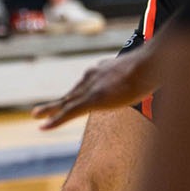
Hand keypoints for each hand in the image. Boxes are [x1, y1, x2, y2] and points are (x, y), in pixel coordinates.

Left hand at [31, 53, 156, 129]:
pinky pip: (68, 112)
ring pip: (65, 102)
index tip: (68, 100)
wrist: (150, 64)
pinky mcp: (92, 99)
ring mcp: (91, 88)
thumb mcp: (142, 72)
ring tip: (36, 116)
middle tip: (38, 111)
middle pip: (71, 93)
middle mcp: (91, 77)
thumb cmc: (153, 67)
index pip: (85, 84)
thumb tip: (152, 79)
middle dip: (56, 103)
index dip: (75, 95)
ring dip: (50, 110)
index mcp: (102, 70)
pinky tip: (43, 127)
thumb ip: (138, 78)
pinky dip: (55, 120)